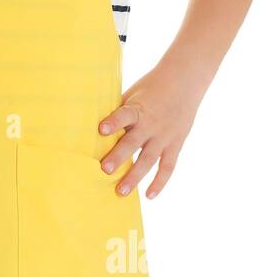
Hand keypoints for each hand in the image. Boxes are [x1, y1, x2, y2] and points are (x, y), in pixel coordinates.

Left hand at [96, 65, 202, 198]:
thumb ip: (119, 110)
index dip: (113, 122)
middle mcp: (151, 124)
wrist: (185, 81)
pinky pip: (168, 167)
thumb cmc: (152, 87)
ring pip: (148, 160)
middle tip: (104, 170)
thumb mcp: (133, 93)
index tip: (100, 129)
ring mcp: (164, 136)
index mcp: (138, 108)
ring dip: (135, 176)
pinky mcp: (176, 144)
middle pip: (133, 143)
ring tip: (121, 191)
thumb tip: (91, 123)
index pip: (125, 114)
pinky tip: (148, 196)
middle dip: (118, 157)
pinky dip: (159, 182)